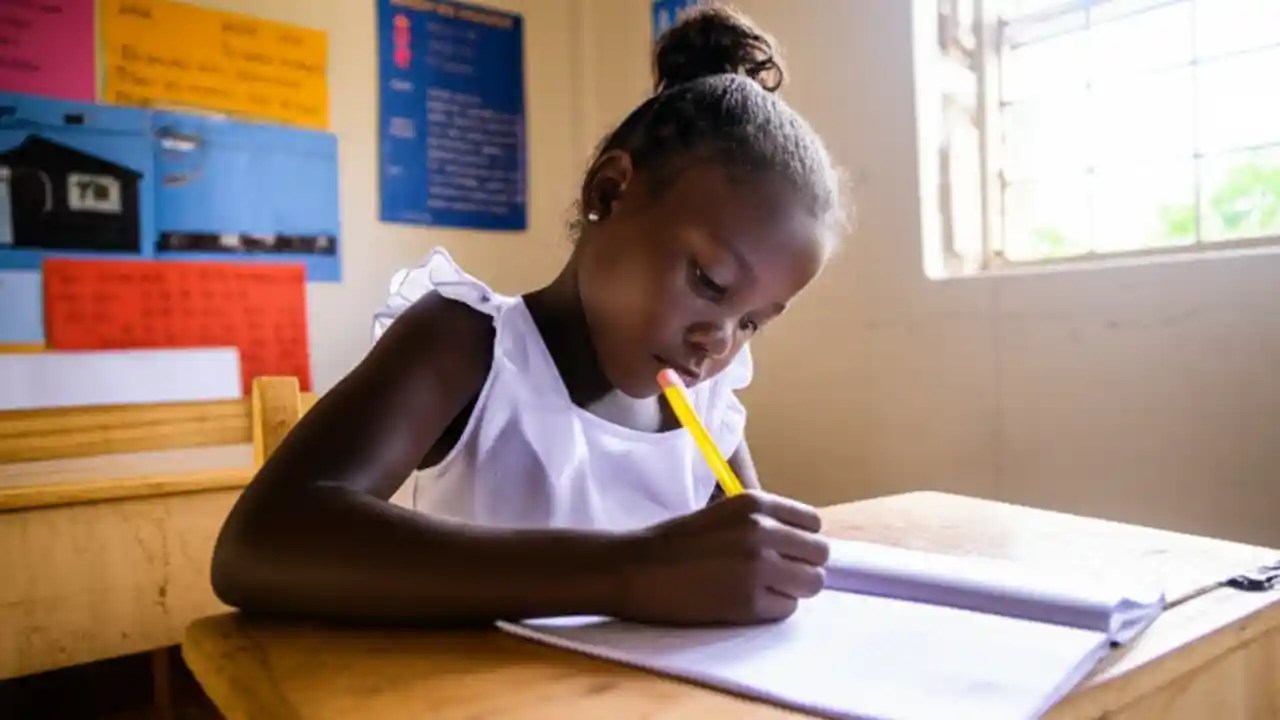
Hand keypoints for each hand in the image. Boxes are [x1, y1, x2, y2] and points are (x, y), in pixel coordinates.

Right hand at [615, 491, 829, 624]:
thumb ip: (761, 523)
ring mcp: (759, 568)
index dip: (801, 541)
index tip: (785, 551)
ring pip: (811, 584)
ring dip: (792, 590)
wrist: (635, 569)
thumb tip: (800, 543)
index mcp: (756, 504)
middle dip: (802, 567)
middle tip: (775, 576)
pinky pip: (787, 610)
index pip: (813, 523)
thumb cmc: (675, 542)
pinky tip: (745, 604)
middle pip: (819, 555)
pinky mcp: (749, 603)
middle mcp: (763, 531)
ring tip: (762, 590)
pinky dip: (771, 610)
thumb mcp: (723, 515)